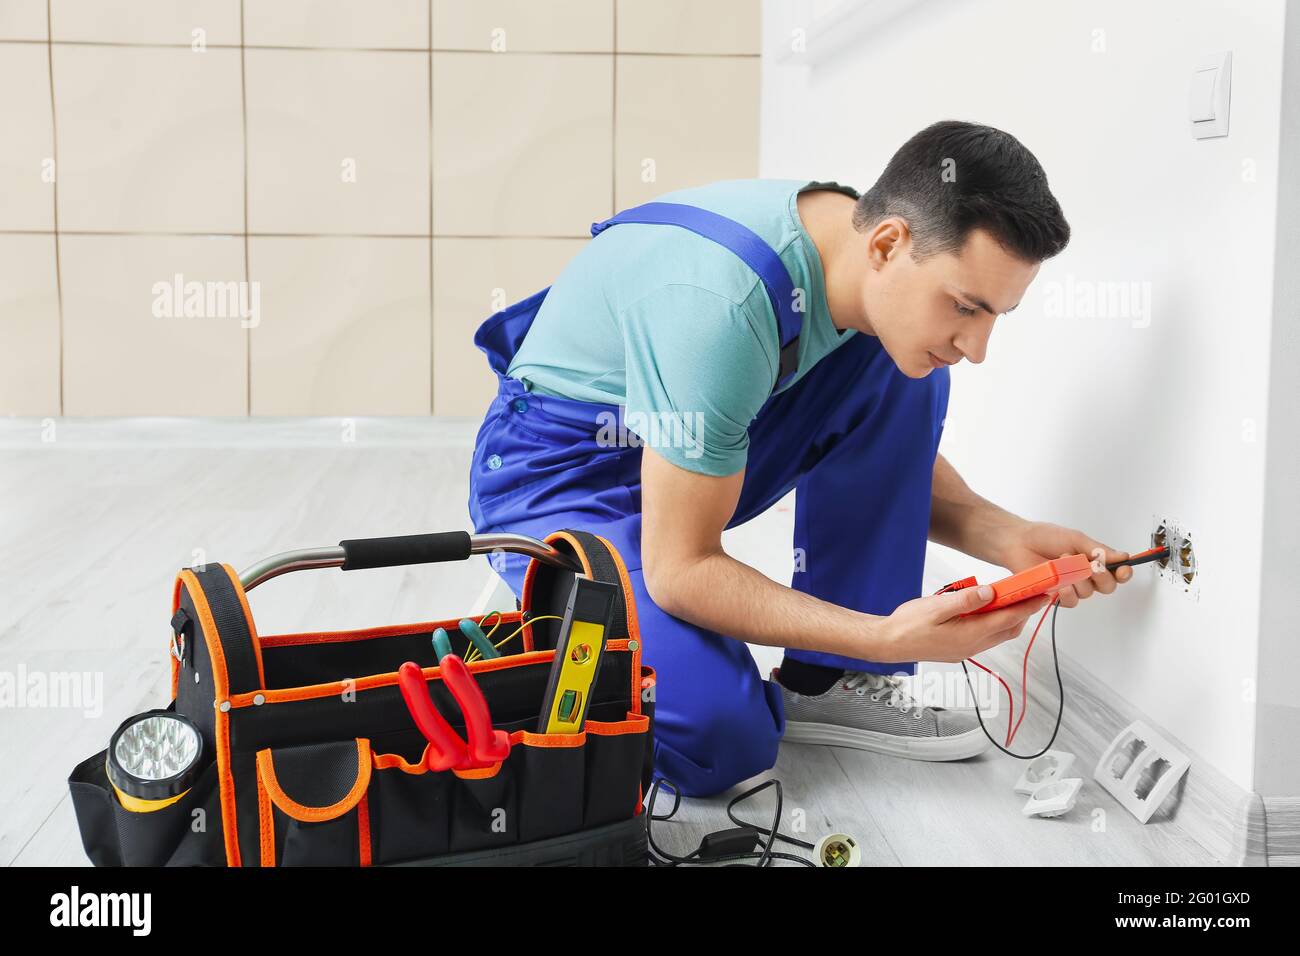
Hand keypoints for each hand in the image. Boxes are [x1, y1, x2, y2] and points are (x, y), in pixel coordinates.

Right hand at [879, 585, 1051, 662]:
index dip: (1029, 606)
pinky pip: (987, 636)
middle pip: (1009, 629)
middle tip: (1034, 594)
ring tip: (1015, 599)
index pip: (1008, 618)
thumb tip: (992, 592)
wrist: (888, 643)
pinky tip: (989, 610)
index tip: (1044, 594)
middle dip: (1025, 612)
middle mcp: (973, 645)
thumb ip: (966, 600)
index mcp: (970, 634)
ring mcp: (966, 649)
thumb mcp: (936, 607)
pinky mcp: (959, 648)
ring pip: (999, 634)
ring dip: (1010, 618)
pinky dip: (996, 623)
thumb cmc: (908, 625)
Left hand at [992, 520, 1132, 608]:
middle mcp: (1086, 575)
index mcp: (1094, 560)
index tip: (1123, 569)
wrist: (1019, 542)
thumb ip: (1098, 549)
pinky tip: (1061, 584)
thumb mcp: (1075, 539)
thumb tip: (1122, 556)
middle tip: (1091, 565)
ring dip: (1079, 579)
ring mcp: (1072, 586)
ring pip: (1088, 593)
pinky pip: (1070, 601)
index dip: (1123, 573)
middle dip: (1102, 577)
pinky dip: (1068, 593)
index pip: (1117, 571)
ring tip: (1063, 562)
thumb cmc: (1045, 537)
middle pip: (1107, 586)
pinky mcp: (1057, 595)